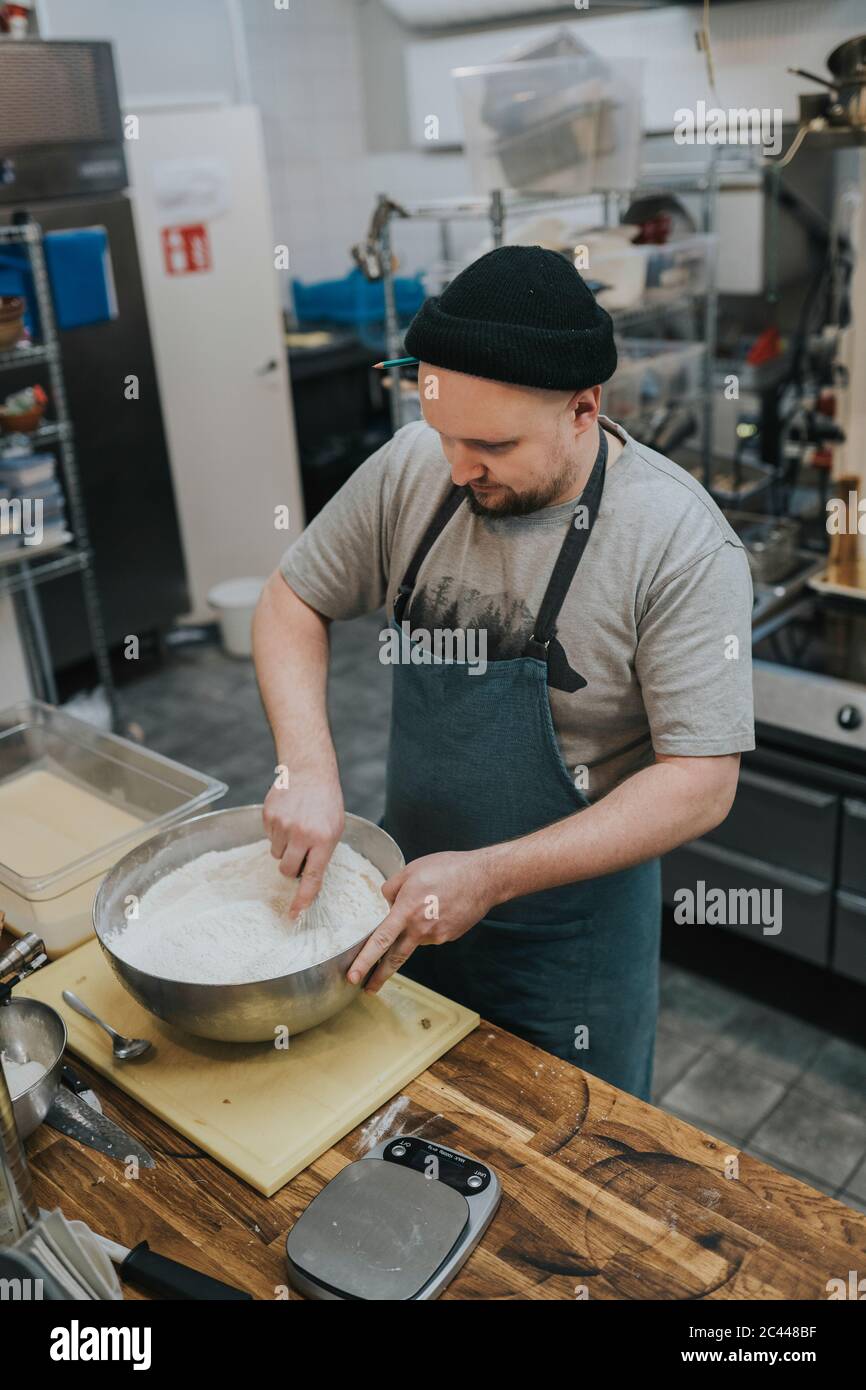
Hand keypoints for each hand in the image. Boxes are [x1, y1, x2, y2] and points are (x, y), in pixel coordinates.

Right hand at [262, 770, 343, 917]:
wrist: (310, 771)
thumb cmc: (326, 802)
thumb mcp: (334, 828)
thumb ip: (322, 853)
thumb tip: (307, 878)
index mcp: (323, 840)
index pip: (312, 877)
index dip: (302, 899)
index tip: (293, 914)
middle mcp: (302, 834)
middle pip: (287, 870)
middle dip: (291, 867)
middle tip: (300, 851)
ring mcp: (283, 825)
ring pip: (276, 854)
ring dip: (284, 846)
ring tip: (296, 826)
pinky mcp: (269, 816)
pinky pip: (268, 837)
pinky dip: (277, 831)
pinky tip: (288, 816)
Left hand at [348, 850, 497, 992]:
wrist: (484, 878)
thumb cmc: (448, 869)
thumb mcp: (412, 870)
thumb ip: (392, 888)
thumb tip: (386, 902)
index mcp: (407, 910)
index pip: (380, 940)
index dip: (365, 960)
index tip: (353, 976)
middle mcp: (420, 928)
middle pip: (395, 958)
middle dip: (379, 976)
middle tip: (366, 988)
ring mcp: (436, 936)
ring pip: (415, 939)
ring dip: (412, 931)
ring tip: (427, 904)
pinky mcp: (448, 937)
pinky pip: (431, 934)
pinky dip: (429, 925)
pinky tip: (439, 907)